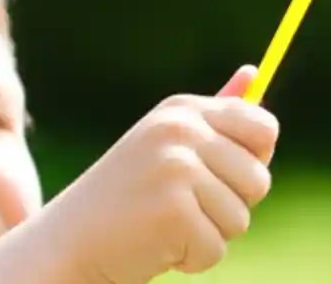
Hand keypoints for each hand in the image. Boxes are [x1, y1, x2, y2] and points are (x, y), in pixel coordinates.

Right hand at [34, 65, 277, 282]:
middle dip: (230, 206)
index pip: (265, 129)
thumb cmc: (127, 197)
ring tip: (166, 226)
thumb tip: (255, 72)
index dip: (254, 162)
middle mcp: (181, 131)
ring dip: (209, 234)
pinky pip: (216, 248)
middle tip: (181, 208)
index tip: (221, 176)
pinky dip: (192, 259)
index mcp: (184, 111)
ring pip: (240, 219)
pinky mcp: (173, 212)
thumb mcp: (169, 144)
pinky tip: (157, 247)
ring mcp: (176, 169)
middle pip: (259, 180)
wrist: (65, 244)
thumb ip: (217, 115)